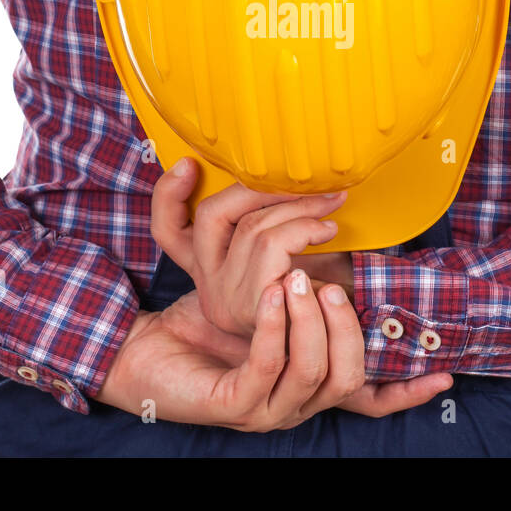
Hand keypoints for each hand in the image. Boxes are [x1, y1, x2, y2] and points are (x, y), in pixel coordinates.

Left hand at [96, 272, 452, 428]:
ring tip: (299, 279)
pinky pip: (267, 368)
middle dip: (348, 326)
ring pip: (314, 373)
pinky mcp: (233, 404)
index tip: (443, 376)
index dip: (406, 393)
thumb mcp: (259, 297)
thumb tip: (343, 257)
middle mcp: (293, 401)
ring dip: (312, 323)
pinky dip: (275, 328)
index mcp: (305, 382)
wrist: (138, 351)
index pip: (369, 401)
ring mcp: (265, 408)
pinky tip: (272, 294)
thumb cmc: (199, 324)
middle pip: (348, 377)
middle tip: (333, 282)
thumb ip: (302, 285)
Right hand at [150, 157, 346, 334]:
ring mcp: (226, 298)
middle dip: (259, 187)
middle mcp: (209, 285)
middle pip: (211, 215)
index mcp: (208, 271)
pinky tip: (326, 232)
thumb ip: (272, 225)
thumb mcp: (290, 257)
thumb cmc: (320, 294)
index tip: (189, 164)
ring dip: (298, 208)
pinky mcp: (251, 306)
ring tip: (330, 205)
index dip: (169, 194)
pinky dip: (304, 230)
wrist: (342, 345)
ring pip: (252, 227)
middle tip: (305, 181)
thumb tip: (283, 176)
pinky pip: (274, 247)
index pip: (168, 231)